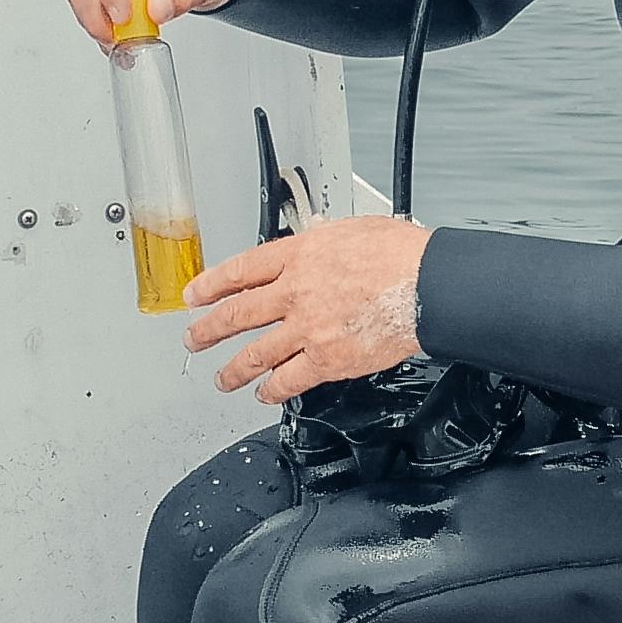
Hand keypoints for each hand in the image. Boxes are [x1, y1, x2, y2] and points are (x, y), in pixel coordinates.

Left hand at [183, 215, 432, 401]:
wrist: (427, 285)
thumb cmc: (401, 255)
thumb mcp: (353, 228)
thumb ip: (324, 236)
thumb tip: (314, 231)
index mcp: (298, 256)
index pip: (239, 271)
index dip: (210, 285)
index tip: (195, 295)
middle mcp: (294, 293)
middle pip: (237, 314)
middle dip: (208, 330)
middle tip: (194, 338)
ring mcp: (307, 328)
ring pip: (255, 353)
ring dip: (232, 368)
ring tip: (221, 378)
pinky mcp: (327, 359)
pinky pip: (289, 380)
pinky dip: (272, 390)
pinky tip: (264, 394)